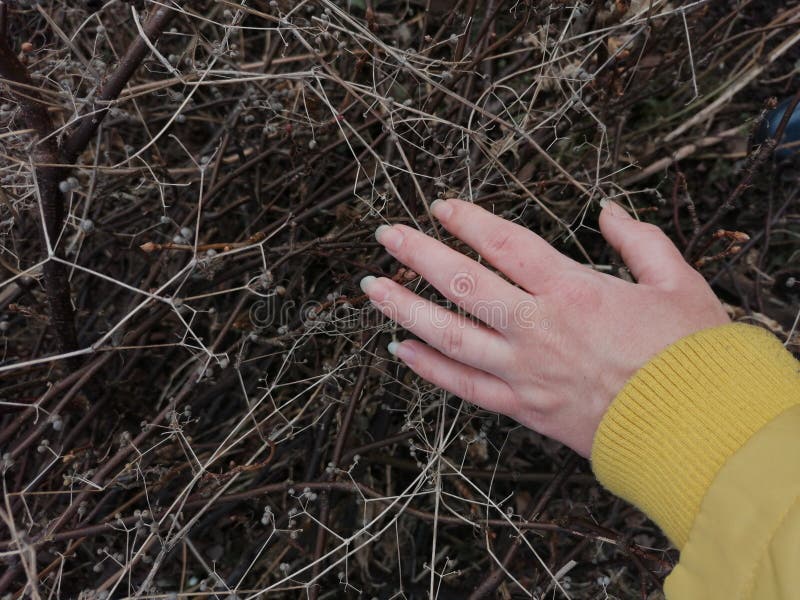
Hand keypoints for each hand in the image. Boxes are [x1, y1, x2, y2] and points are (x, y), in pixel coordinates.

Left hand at [360, 199, 729, 456]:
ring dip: (405, 308)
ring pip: (450, 334)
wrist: (698, 433)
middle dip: (418, 254)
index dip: (467, 221)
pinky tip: (400, 351)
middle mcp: (538, 328)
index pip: (506, 244)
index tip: (440, 206)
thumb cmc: (693, 356)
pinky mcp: (524, 409)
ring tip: (373, 288)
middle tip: (387, 235)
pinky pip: (465, 387)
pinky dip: (429, 369)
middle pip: (463, 283)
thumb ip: (639, 240)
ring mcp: (525, 372)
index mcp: (573, 291)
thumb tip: (607, 210)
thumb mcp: (678, 282)